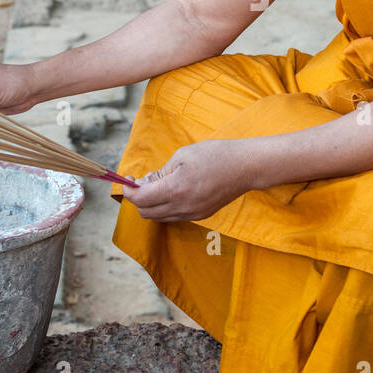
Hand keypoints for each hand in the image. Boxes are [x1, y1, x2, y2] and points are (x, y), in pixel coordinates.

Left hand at [122, 139, 252, 220]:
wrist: (245, 167)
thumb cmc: (215, 154)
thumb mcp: (182, 155)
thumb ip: (160, 172)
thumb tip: (144, 183)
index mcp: (176, 189)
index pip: (140, 199)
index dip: (128, 190)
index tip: (128, 180)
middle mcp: (183, 207)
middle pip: (146, 212)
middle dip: (137, 198)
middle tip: (141, 182)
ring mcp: (193, 214)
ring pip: (159, 217)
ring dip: (151, 204)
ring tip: (157, 185)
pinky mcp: (201, 216)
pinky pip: (174, 216)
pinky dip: (165, 207)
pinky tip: (172, 191)